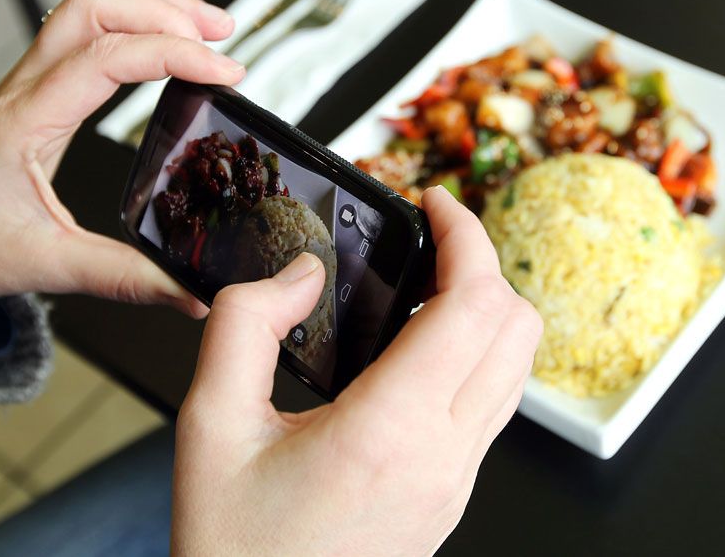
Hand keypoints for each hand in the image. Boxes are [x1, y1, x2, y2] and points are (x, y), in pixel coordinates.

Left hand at [0, 0, 241, 321]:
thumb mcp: (50, 267)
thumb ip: (125, 278)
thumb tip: (191, 294)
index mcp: (26, 121)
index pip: (107, 57)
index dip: (173, 53)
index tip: (225, 69)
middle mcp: (28, 87)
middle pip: (97, 8)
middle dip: (168, 12)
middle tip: (223, 40)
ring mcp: (34, 78)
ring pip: (92, 5)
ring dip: (155, 2)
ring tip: (211, 21)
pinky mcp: (46, 82)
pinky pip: (85, 20)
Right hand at [172, 186, 542, 555]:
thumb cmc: (236, 551)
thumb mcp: (207, 426)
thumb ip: (244, 327)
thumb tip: (299, 275)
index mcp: (389, 432)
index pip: (475, 306)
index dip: (468, 236)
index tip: (437, 203)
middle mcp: (443, 457)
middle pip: (517, 329)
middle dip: (484, 265)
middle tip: (432, 241)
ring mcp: (456, 481)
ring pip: (515, 370)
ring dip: (485, 311)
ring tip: (426, 286)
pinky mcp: (451, 495)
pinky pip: (492, 406)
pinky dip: (475, 356)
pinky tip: (419, 348)